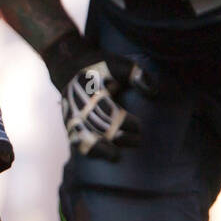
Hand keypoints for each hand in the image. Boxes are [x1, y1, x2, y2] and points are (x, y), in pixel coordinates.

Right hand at [44, 32, 155, 160]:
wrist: (68, 63)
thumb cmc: (98, 65)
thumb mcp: (119, 63)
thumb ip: (137, 74)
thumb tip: (153, 92)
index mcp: (92, 90)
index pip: (110, 112)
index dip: (126, 123)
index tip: (138, 125)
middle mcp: (79, 104)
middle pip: (99, 126)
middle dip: (120, 137)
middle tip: (137, 141)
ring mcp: (71, 113)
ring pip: (82, 136)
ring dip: (99, 149)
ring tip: (115, 157)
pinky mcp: (67, 120)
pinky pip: (73, 139)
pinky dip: (85, 149)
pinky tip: (99, 155)